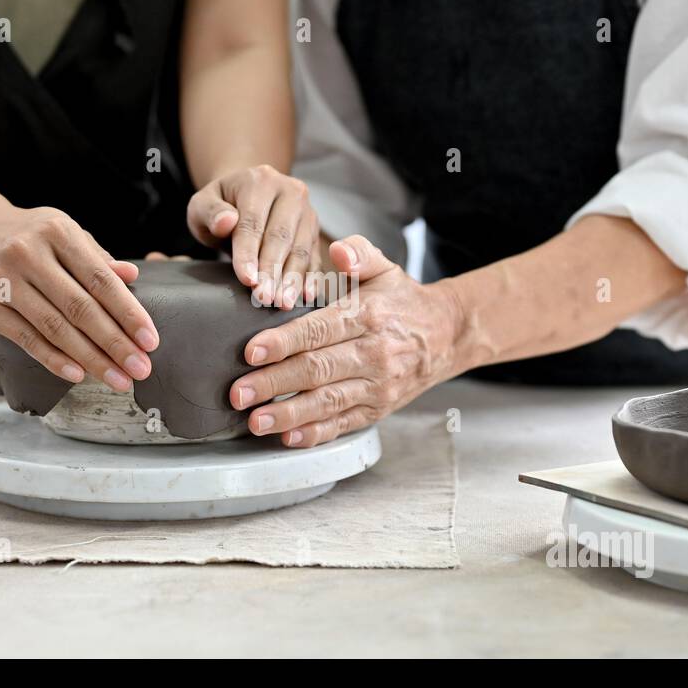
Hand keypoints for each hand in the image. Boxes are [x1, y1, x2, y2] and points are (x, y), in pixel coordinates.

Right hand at [0, 204, 158, 391]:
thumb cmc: (28, 235)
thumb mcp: (63, 233)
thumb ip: (96, 257)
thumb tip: (131, 274)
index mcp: (57, 231)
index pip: (100, 279)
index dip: (129, 313)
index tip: (150, 341)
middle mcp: (28, 253)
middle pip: (80, 308)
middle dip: (116, 343)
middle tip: (141, 369)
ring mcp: (2, 280)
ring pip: (55, 328)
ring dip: (91, 359)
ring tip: (118, 379)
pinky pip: (26, 339)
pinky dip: (53, 359)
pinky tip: (78, 375)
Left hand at [186, 165, 320, 308]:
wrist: (242, 200)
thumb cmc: (219, 207)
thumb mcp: (202, 205)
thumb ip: (210, 212)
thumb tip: (226, 221)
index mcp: (260, 180)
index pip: (253, 222)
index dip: (249, 253)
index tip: (246, 279)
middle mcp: (290, 191)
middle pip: (281, 236)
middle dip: (272, 271)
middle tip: (264, 298)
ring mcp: (307, 211)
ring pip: (301, 249)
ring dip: (292, 279)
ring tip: (282, 303)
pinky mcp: (314, 231)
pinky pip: (314, 257)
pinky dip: (311, 278)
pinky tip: (306, 297)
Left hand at [229, 236, 465, 446]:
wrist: (448, 335)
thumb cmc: (404, 302)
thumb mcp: (386, 268)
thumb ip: (359, 253)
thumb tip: (339, 250)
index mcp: (368, 316)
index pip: (319, 330)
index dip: (283, 342)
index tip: (252, 351)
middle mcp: (374, 353)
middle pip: (317, 370)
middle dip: (273, 383)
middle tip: (239, 393)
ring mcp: (378, 386)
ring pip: (327, 402)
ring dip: (288, 414)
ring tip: (256, 420)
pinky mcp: (379, 409)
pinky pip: (344, 424)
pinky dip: (316, 433)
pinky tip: (290, 437)